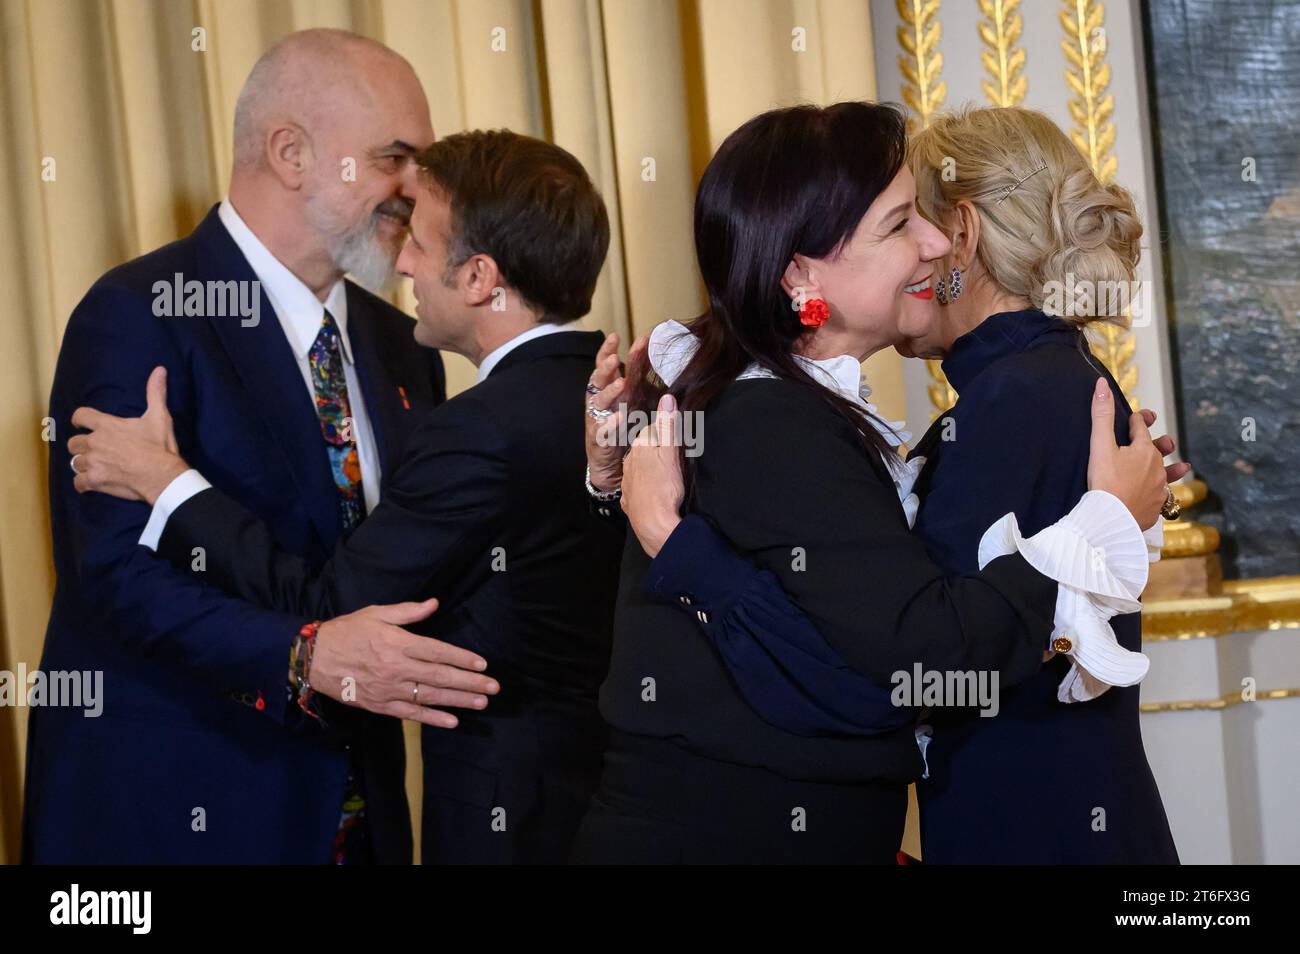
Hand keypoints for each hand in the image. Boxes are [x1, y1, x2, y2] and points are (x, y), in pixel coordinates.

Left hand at [69, 366, 188, 503]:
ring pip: (75, 462)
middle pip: (73, 442)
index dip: (79, 420)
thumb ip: (155, 393)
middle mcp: (95, 442)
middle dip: (81, 446)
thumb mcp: (159, 416)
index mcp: (107, 425)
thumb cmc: (159, 446)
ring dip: (84, 465)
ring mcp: (93, 462)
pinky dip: (83, 484)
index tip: (82, 424)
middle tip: (94, 450)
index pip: (80, 416)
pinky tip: (91, 484)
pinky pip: (78, 483)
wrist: (161, 475)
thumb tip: (159, 370)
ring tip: (95, 467)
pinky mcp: (95, 481)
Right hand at [310, 598, 499, 728]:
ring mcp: (389, 689)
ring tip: (481, 702)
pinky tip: (453, 721)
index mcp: (398, 643)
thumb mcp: (376, 614)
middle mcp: (397, 668)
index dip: (462, 658)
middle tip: (493, 687)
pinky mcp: (380, 705)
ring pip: (430, 696)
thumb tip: (434, 604)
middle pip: (440, 676)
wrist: (314, 658)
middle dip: (470, 682)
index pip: (438, 651)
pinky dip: (432, 718)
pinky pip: (411, 713)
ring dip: (459, 700)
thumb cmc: (346, 632)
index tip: (482, 664)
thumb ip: (408, 612)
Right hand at [585, 332, 647, 493]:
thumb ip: (641, 382)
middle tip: (615, 358)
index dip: (608, 350)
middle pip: (599, 380)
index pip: (607, 366)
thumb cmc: (622, 429)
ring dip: (610, 392)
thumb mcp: (633, 402)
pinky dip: (611, 423)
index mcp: (608, 391)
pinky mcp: (598, 440)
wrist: (610, 465)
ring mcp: (597, 420)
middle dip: (606, 368)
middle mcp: (600, 403)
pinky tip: (620, 417)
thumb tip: (658, 359)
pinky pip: (603, 430)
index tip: (616, 335)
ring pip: (598, 402)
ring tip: (621, 383)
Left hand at [622, 393, 686, 557]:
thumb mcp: (671, 452)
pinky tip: (655, 493)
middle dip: (657, 451)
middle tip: (674, 462)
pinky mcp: (628, 499)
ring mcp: (627, 481)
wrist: (654, 524)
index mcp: (640, 446)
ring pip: (639, 467)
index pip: (653, 430)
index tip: (678, 443)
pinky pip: (637, 487)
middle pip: (645, 448)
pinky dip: (646, 487)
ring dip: (650, 469)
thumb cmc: (665, 487)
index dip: (667, 435)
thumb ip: (668, 425)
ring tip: (666, 478)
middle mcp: (629, 461)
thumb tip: (666, 397)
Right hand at [1086, 378, 1183, 528]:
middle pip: (1158, 450)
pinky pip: (1162, 498)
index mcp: (1143, 450)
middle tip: (1167, 441)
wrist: (1111, 519)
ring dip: (1173, 469)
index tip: (1137, 417)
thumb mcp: (1100, 445)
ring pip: (1167, 475)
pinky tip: (1165, 495)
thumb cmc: (1105, 481)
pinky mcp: (1154, 507)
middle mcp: (1156, 467)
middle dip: (1160, 444)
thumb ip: (1102, 414)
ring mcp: (1157, 488)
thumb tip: (1102, 384)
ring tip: (1184, 466)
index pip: (1140, 429)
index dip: (1137, 420)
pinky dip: (1163, 493)